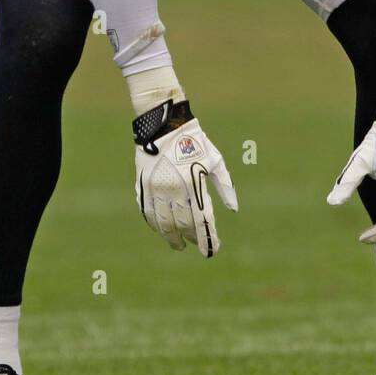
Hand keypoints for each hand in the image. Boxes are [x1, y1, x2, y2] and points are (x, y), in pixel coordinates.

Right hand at [133, 99, 237, 256]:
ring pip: (163, 222)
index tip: (212, 250)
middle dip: (190, 239)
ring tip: (178, 245)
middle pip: (183, 224)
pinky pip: (148, 212)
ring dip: (171, 237)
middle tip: (193, 245)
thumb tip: (233, 209)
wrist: (163, 124)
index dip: (208, 238)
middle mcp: (175, 188)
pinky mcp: (142, 185)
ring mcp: (156, 188)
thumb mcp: (215, 160)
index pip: (203, 220)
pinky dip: (155, 224)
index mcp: (194, 183)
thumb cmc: (195, 142)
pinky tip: (161, 230)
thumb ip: (224, 185)